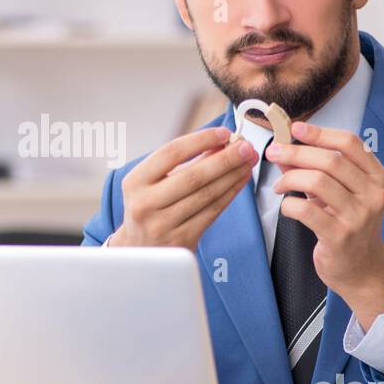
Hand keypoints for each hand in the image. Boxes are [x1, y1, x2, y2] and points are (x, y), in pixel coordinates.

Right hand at [108, 127, 258, 251]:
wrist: (140, 250)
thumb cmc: (149, 209)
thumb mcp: (152, 183)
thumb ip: (182, 163)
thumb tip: (219, 143)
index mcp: (135, 182)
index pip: (171, 153)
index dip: (200, 140)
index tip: (223, 133)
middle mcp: (146, 204)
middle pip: (193, 176)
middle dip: (224, 159)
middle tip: (244, 147)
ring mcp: (163, 224)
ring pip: (207, 194)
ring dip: (232, 175)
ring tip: (247, 162)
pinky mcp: (182, 239)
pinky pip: (213, 212)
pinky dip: (230, 193)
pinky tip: (240, 180)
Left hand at [266, 120, 383, 327]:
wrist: (363, 269)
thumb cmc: (349, 225)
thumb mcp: (343, 194)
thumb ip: (319, 170)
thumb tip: (286, 148)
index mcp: (376, 177)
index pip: (350, 144)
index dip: (320, 133)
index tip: (295, 128)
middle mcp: (372, 194)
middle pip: (330, 160)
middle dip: (296, 153)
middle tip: (274, 153)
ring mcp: (358, 216)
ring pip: (317, 181)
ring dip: (289, 178)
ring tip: (279, 186)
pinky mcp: (340, 236)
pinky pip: (306, 210)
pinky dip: (288, 204)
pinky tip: (286, 206)